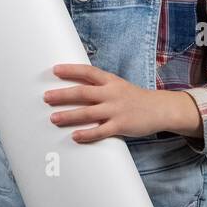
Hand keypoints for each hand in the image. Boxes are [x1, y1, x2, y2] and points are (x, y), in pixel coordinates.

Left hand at [43, 64, 196, 142]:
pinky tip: (75, 136)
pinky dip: (87, 134)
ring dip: (69, 116)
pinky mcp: (121, 125)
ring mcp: (116, 110)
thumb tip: (76, 88)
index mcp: (111, 81)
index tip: (55, 70)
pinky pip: (101, 131)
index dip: (71, 70)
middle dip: (63, 95)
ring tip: (53, 118)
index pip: (88, 72)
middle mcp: (112, 93)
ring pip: (88, 113)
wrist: (160, 109)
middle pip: (83, 92)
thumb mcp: (118, 86)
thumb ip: (100, 87)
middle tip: (46, 97)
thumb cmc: (135, 98)